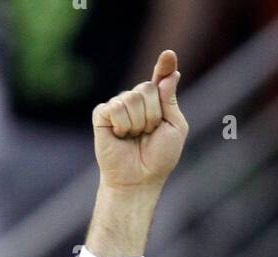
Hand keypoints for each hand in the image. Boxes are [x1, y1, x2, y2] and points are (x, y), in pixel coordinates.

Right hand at [92, 49, 187, 190]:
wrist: (138, 180)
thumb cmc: (158, 159)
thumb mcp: (175, 128)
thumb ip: (171, 101)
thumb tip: (171, 74)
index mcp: (156, 102)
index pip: (160, 78)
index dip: (164, 65)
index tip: (168, 54)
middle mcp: (136, 100)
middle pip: (147, 88)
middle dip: (153, 115)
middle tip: (148, 134)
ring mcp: (118, 105)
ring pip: (132, 98)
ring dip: (138, 123)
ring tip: (134, 137)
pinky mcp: (102, 114)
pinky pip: (116, 107)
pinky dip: (122, 125)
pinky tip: (120, 136)